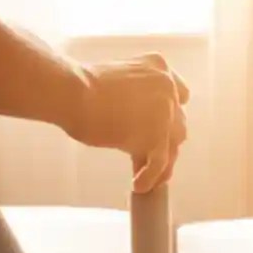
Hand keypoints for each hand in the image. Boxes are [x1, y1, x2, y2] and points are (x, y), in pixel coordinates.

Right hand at [65, 53, 188, 192]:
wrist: (71, 92)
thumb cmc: (80, 87)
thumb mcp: (118, 83)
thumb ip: (137, 99)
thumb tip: (139, 132)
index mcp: (158, 67)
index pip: (181, 94)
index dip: (172, 113)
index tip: (163, 127)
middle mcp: (168, 87)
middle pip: (177, 123)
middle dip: (165, 141)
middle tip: (149, 156)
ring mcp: (165, 112)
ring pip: (172, 145)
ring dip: (161, 163)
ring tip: (147, 177)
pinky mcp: (155, 136)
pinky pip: (159, 163)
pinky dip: (150, 177)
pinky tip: (137, 185)